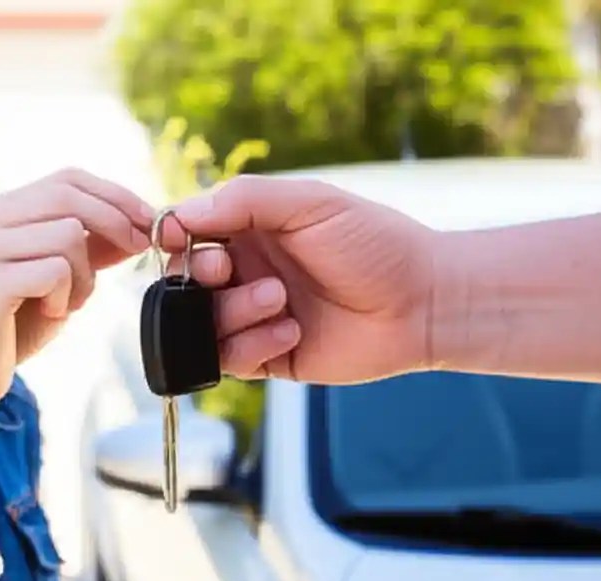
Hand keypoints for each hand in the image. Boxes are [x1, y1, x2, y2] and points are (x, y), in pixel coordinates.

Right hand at [0, 168, 153, 408]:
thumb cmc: (16, 325)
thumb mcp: (64, 277)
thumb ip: (93, 246)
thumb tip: (141, 222)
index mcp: (3, 210)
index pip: (68, 178)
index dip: (115, 194)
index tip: (149, 220)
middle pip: (68, 196)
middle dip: (116, 221)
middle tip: (139, 249)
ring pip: (67, 235)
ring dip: (85, 275)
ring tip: (68, 302)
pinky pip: (55, 271)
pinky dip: (66, 296)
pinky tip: (50, 313)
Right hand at [164, 175, 439, 384]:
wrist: (423, 302)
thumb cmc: (374, 243)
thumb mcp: (309, 203)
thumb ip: (244, 200)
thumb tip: (179, 215)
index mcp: (252, 228)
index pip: (188, 231)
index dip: (177, 237)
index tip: (183, 239)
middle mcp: (248, 270)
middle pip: (184, 280)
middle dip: (199, 276)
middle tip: (228, 270)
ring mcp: (256, 315)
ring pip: (202, 323)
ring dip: (232, 312)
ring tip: (280, 301)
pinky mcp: (270, 356)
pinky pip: (230, 360)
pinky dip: (251, 346)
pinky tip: (291, 331)